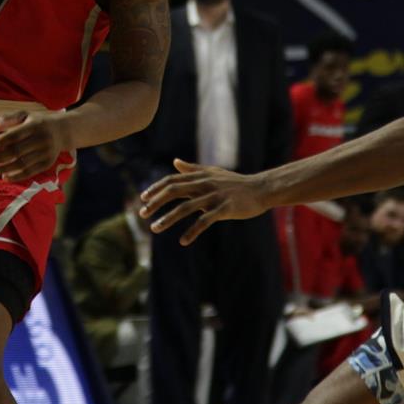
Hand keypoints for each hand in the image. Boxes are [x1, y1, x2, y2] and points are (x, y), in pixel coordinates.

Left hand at [0, 112, 71, 181]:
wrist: (63, 131)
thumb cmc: (39, 122)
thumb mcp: (26, 114)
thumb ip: (9, 119)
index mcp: (35, 126)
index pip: (15, 135)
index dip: (1, 142)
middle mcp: (41, 139)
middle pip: (17, 151)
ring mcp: (46, 153)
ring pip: (22, 163)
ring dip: (5, 168)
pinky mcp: (48, 163)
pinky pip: (31, 172)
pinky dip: (17, 176)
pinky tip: (5, 177)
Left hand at [138, 159, 271, 245]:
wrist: (261, 189)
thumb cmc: (235, 182)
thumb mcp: (213, 172)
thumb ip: (192, 168)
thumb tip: (175, 162)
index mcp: (200, 176)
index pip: (172, 180)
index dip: (156, 188)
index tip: (142, 198)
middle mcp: (204, 184)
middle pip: (174, 190)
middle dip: (156, 202)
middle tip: (142, 214)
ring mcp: (214, 196)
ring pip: (186, 207)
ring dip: (168, 218)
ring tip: (154, 229)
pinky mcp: (225, 208)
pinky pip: (205, 221)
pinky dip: (192, 231)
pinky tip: (183, 241)